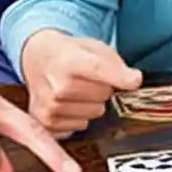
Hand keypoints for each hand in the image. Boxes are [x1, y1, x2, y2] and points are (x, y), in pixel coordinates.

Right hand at [21, 31, 142, 136]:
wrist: (37, 59)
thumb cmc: (68, 53)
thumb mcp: (92, 46)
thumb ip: (114, 62)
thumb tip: (133, 81)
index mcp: (67, 60)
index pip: (99, 69)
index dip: (120, 77)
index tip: (134, 81)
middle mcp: (57, 86)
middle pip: (103, 94)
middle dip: (102, 88)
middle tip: (88, 79)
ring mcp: (50, 107)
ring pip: (95, 112)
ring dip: (91, 104)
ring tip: (76, 90)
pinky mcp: (47, 124)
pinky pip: (82, 125)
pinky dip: (79, 116)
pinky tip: (68, 103)